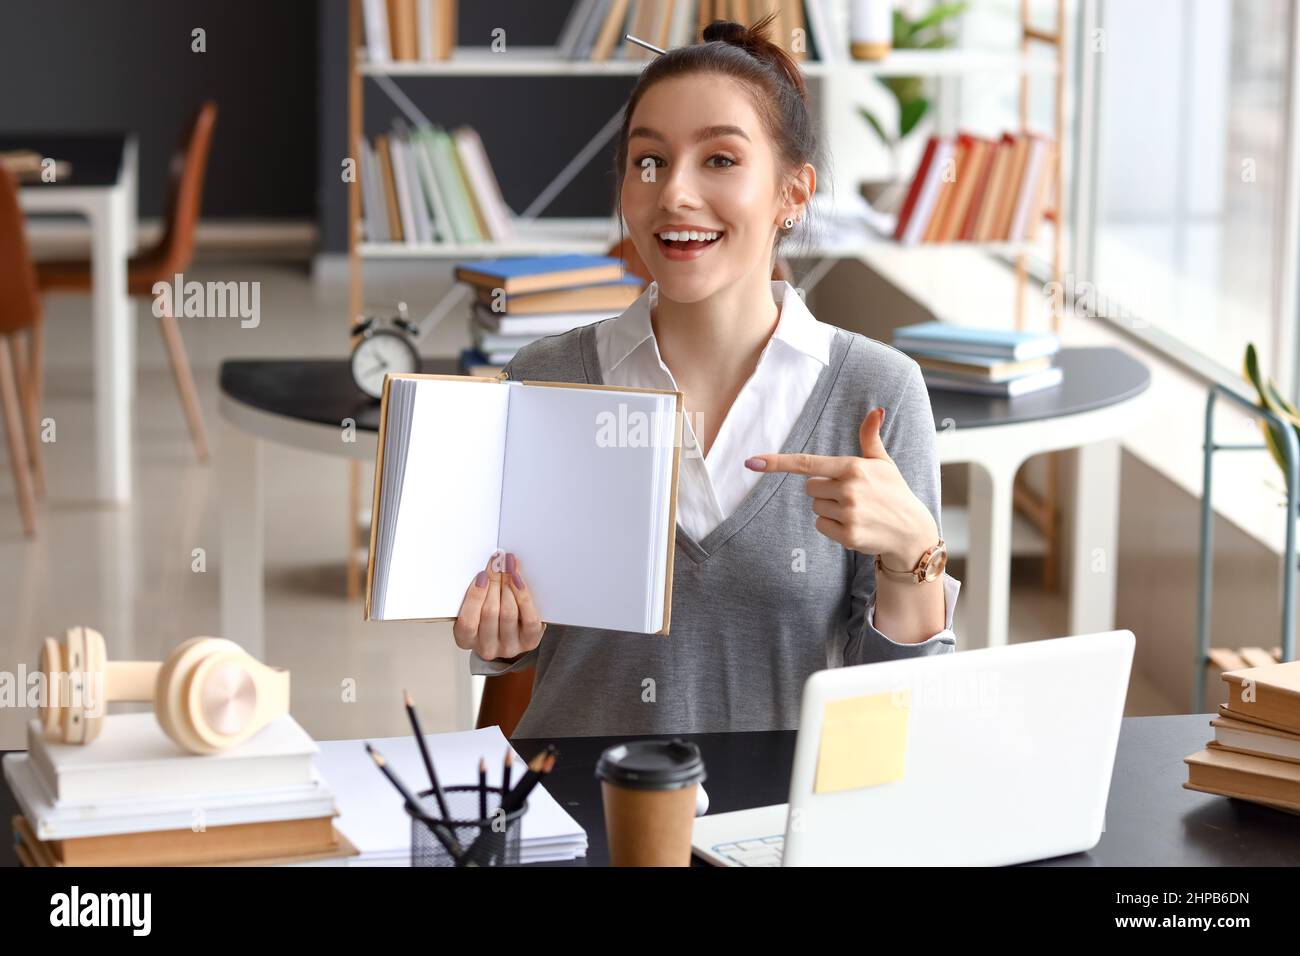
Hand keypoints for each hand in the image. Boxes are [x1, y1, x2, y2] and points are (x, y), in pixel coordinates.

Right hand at [452, 551, 546, 661]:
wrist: (513, 634)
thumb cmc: (489, 617)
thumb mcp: (475, 608)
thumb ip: (476, 592)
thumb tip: (487, 566)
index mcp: (466, 639)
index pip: (467, 621)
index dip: (475, 596)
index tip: (482, 574)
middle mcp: (487, 647)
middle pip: (490, 612)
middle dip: (494, 582)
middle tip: (498, 562)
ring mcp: (509, 646)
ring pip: (508, 613)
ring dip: (509, 585)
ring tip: (510, 566)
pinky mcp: (529, 641)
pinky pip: (529, 619)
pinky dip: (524, 597)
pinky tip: (520, 581)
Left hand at [744, 407, 938, 565]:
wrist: (911, 531)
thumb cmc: (893, 492)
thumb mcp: (883, 463)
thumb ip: (870, 438)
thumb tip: (876, 410)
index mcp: (853, 467)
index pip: (806, 463)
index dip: (777, 462)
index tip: (752, 462)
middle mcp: (849, 489)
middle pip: (809, 488)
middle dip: (825, 490)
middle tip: (851, 495)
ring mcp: (848, 513)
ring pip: (815, 507)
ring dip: (830, 509)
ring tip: (856, 510)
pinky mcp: (848, 535)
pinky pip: (821, 526)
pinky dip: (833, 527)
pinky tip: (854, 525)